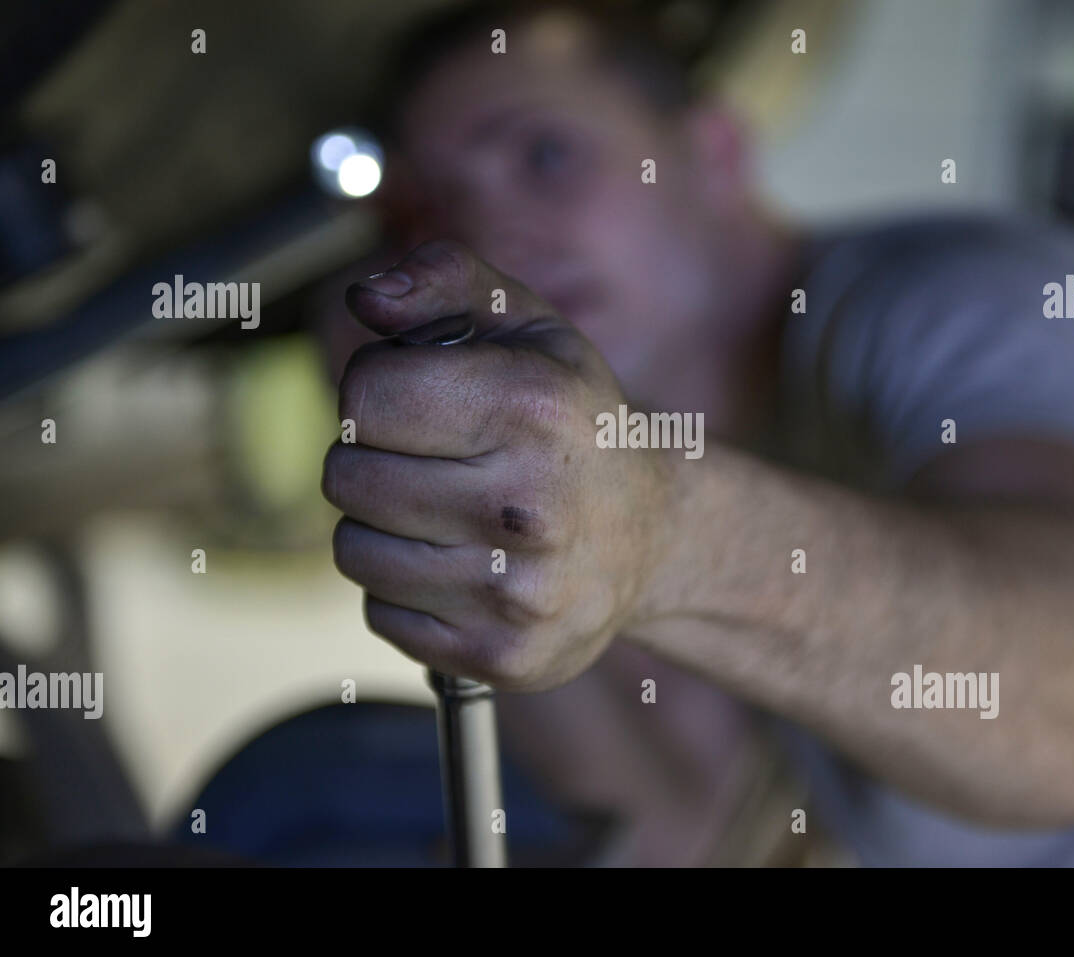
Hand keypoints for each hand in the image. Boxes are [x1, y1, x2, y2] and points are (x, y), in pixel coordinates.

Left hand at [324, 240, 676, 690]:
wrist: (653, 535)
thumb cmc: (574, 421)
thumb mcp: (528, 327)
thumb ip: (443, 279)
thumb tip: (361, 299)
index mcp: (532, 409)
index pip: (363, 397)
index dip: (376, 390)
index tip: (420, 399)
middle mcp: (527, 505)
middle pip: (346, 477)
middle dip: (373, 459)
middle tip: (433, 459)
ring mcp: (515, 592)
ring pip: (354, 552)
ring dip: (383, 527)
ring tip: (447, 512)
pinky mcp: (501, 655)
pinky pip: (382, 613)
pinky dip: (405, 588)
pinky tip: (461, 564)